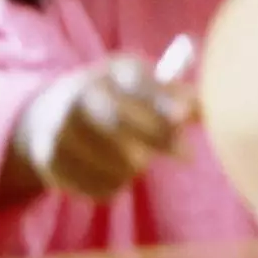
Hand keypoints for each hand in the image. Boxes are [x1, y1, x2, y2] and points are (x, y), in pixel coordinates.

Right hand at [1, 55, 193, 204]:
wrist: (52, 112)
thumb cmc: (122, 99)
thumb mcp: (148, 86)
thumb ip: (180, 97)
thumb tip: (208, 111)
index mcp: (113, 71)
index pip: (136, 83)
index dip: (161, 100)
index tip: (185, 118)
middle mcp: (80, 94)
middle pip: (116, 120)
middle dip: (157, 139)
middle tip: (188, 155)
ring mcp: (59, 127)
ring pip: (110, 159)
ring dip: (136, 167)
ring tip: (139, 161)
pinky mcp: (49, 160)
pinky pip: (96, 186)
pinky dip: (114, 186)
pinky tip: (116, 176)